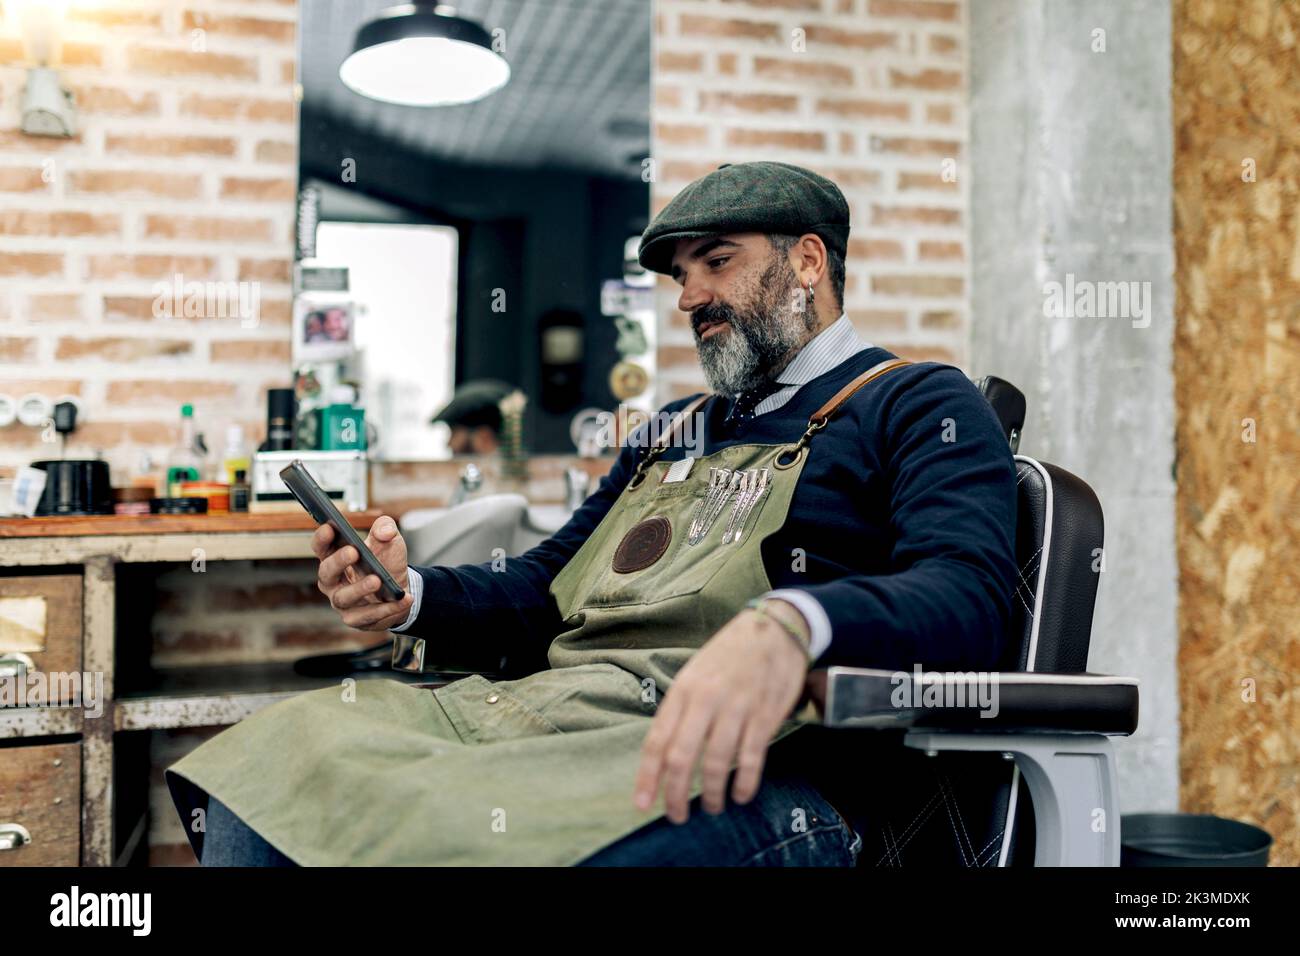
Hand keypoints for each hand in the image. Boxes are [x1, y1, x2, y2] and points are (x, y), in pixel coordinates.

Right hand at [312, 515, 413, 630]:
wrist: (400, 588)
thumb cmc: (386, 561)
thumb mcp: (389, 540)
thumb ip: (386, 528)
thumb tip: (385, 531)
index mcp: (334, 558)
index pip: (321, 547)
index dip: (322, 538)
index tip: (330, 527)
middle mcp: (332, 582)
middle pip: (326, 573)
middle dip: (338, 562)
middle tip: (354, 552)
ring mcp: (342, 602)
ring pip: (344, 598)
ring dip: (360, 589)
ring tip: (377, 580)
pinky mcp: (356, 619)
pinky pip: (369, 616)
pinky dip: (388, 608)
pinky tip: (404, 598)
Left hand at [632, 600, 811, 823]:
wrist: (774, 629)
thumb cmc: (730, 654)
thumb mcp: (695, 673)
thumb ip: (681, 710)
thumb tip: (664, 753)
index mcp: (683, 690)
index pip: (657, 740)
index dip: (647, 777)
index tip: (642, 804)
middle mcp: (706, 700)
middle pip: (682, 757)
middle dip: (676, 794)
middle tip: (676, 816)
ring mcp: (737, 708)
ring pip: (717, 763)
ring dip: (712, 794)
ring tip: (712, 808)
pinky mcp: (765, 715)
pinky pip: (751, 758)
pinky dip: (745, 783)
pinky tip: (740, 796)